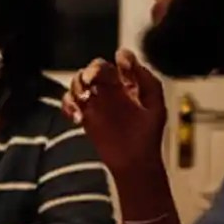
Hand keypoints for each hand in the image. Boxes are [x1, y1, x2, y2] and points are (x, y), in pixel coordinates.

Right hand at [61, 49, 166, 171]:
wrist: (134, 163)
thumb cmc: (148, 137)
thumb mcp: (155, 106)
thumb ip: (147, 81)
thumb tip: (129, 61)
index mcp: (130, 85)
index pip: (121, 62)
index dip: (120, 60)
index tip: (121, 68)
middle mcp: (111, 90)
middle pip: (95, 68)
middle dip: (91, 70)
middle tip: (90, 80)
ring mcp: (96, 103)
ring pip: (78, 82)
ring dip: (76, 86)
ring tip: (83, 99)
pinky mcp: (83, 116)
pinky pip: (68, 103)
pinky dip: (68, 106)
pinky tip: (77, 117)